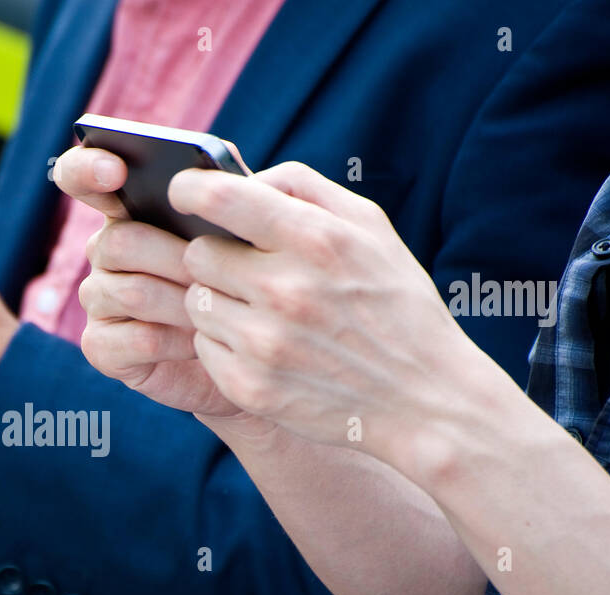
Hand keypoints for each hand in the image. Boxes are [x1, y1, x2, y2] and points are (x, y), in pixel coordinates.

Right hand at [54, 144, 268, 434]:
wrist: (248, 355)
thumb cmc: (245, 281)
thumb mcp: (245, 230)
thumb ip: (228, 192)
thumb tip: (217, 172)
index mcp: (128, 211)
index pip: (80, 176)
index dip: (87, 168)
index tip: (115, 171)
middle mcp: (103, 251)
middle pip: (118, 241)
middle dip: (176, 258)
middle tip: (218, 273)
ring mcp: (98, 300)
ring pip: (130, 292)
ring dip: (182, 303)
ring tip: (220, 310)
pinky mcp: (102, 347)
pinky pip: (134, 339)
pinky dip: (175, 342)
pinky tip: (200, 343)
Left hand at [170, 161, 477, 464]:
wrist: (426, 401)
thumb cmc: (396, 304)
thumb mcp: (372, 229)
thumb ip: (304, 189)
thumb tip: (243, 178)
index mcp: (318, 241)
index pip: (222, 198)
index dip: (190, 189)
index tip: (184, 192)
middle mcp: (286, 291)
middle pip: (198, 255)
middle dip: (215, 257)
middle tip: (248, 271)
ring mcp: (265, 344)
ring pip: (195, 303)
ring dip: (220, 303)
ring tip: (263, 313)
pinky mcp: (250, 387)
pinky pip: (203, 348)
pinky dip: (225, 346)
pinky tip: (265, 349)